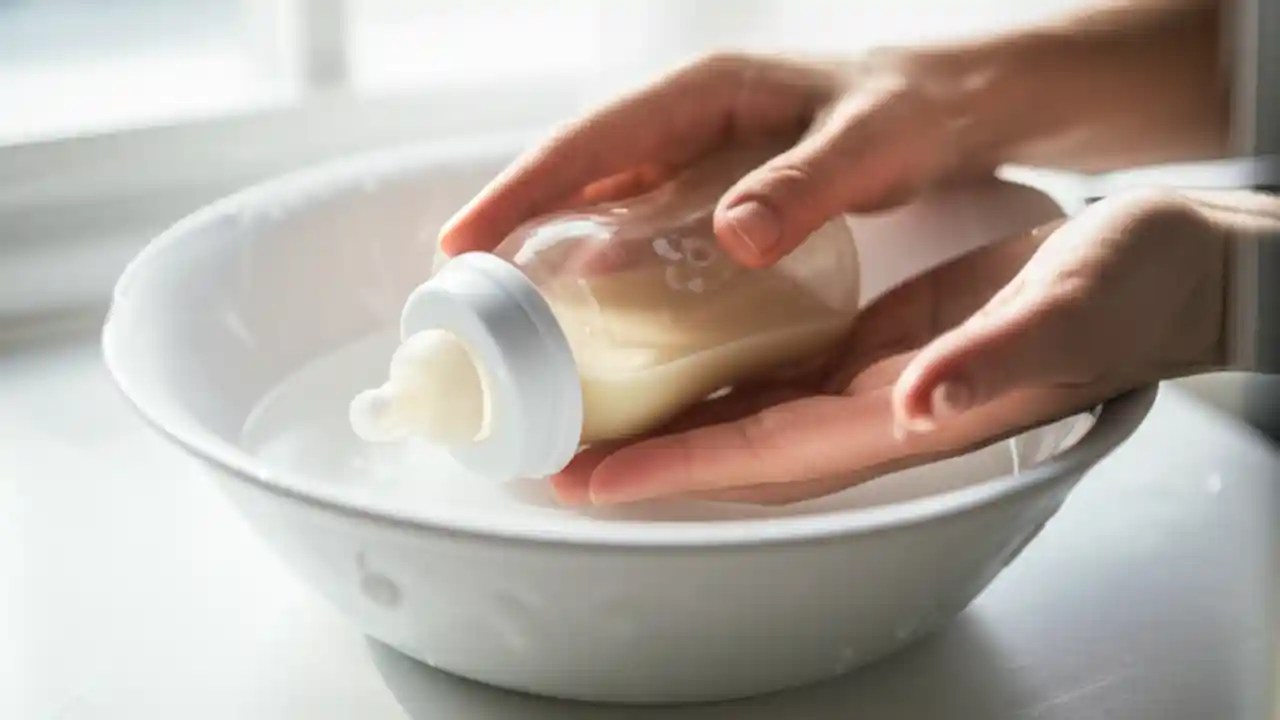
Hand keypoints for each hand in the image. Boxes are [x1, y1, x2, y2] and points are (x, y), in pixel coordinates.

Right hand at [439, 51, 987, 267]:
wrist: (963, 101)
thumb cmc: (920, 109)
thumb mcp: (872, 144)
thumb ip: (807, 186)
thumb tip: (732, 237)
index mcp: (706, 92)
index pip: (590, 141)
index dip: (519, 191)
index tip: (460, 243)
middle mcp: (690, 115)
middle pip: (577, 170)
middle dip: (515, 223)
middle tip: (462, 291)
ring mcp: (701, 147)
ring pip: (603, 196)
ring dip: (552, 244)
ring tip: (507, 309)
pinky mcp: (718, 180)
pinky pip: (641, 218)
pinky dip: (607, 256)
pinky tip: (595, 304)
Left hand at [551, 190, 1229, 505]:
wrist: (1156, 270)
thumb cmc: (1125, 291)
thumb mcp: (1066, 312)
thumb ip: (993, 363)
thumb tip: (920, 404)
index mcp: (909, 415)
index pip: (767, 455)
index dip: (679, 473)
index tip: (596, 483)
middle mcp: (874, 411)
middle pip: (736, 449)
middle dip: (648, 460)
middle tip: (557, 457)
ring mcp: (870, 381)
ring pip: (749, 413)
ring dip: (670, 421)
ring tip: (592, 413)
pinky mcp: (874, 345)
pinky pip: (777, 370)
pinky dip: (717, 373)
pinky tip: (675, 356)